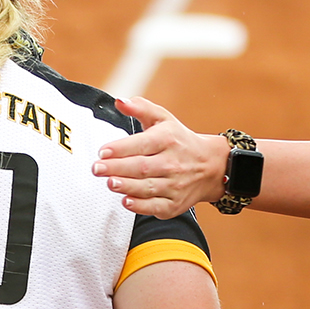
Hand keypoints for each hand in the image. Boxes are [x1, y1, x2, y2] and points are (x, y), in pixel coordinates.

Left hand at [92, 96, 227, 217]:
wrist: (213, 166)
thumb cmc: (180, 141)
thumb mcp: (163, 119)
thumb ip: (141, 108)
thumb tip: (120, 102)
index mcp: (168, 140)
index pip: (142, 144)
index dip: (121, 148)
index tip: (102, 151)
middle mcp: (173, 163)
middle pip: (142, 167)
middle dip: (117, 168)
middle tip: (97, 168)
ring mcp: (175, 185)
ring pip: (148, 187)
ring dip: (127, 186)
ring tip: (110, 182)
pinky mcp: (175, 203)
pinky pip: (157, 206)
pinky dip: (141, 206)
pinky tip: (127, 201)